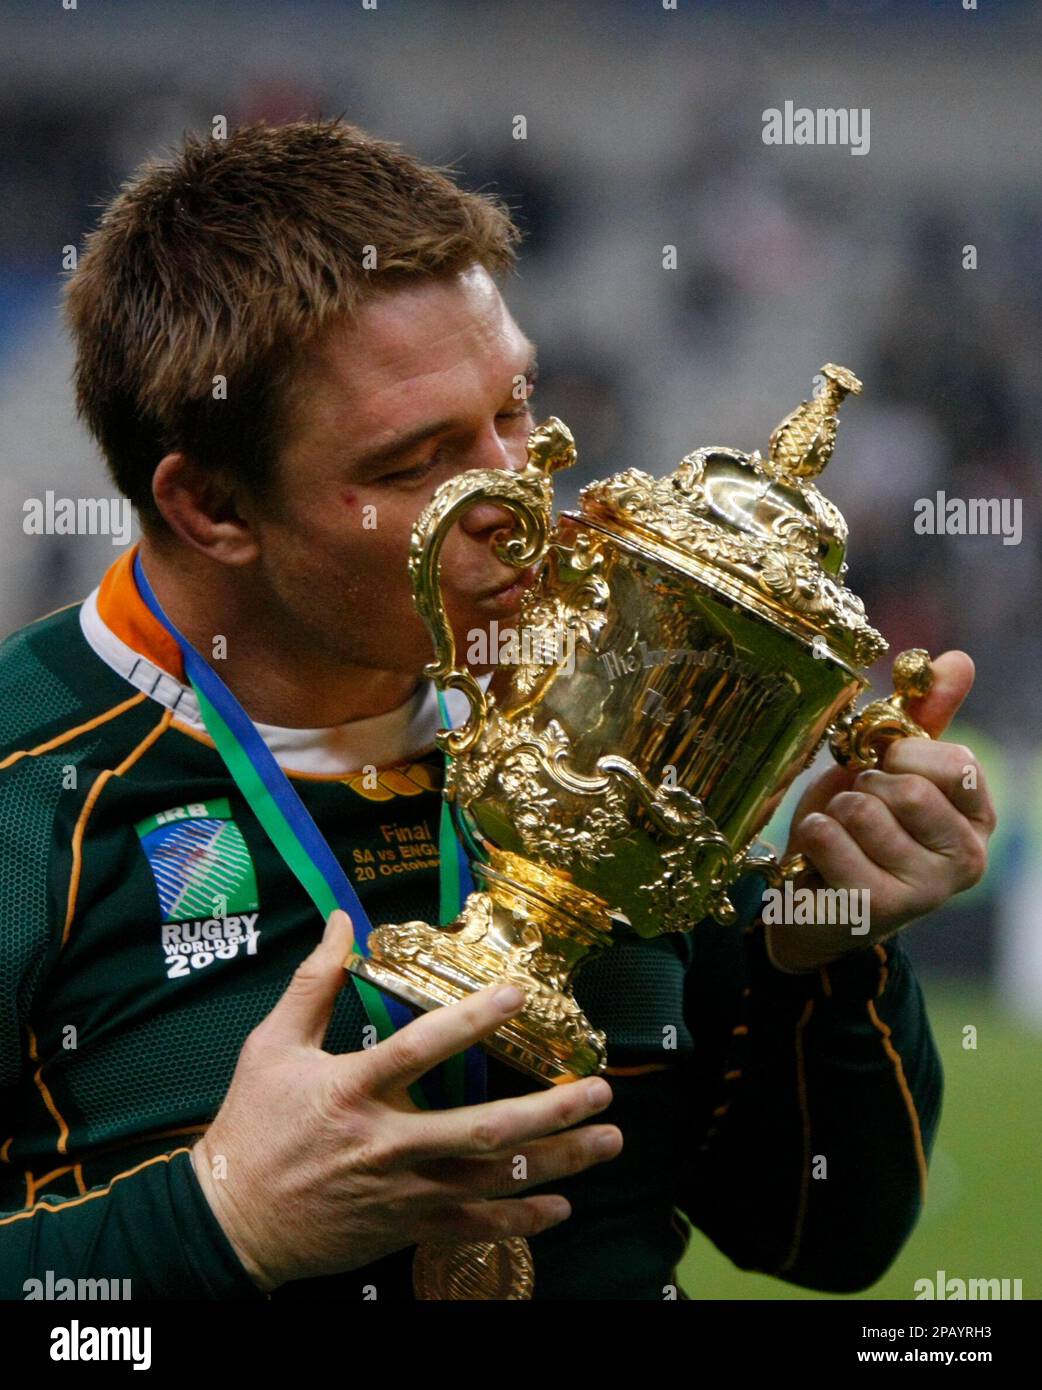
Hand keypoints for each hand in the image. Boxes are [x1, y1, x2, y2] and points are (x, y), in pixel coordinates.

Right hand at [191, 909, 621, 1291]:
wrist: (231, 1221)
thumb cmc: (251, 1127)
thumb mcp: (270, 1045)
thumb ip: (313, 981)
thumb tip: (343, 922)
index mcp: (352, 1090)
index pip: (421, 1048)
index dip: (473, 1020)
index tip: (519, 994)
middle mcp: (386, 1143)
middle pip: (481, 1127)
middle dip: (550, 1111)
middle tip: (598, 1089)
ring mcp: (401, 1191)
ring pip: (492, 1179)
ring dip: (557, 1161)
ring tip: (607, 1140)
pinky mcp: (406, 1227)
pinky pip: (474, 1227)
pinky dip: (521, 1220)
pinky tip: (560, 1205)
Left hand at [765, 651, 996, 972]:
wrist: (811, 905)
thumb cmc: (855, 831)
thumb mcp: (887, 770)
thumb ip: (922, 718)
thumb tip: (959, 659)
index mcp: (977, 818)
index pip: (955, 762)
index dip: (903, 756)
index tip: (884, 772)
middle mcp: (967, 859)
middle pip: (908, 788)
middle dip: (863, 787)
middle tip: (855, 812)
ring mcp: (926, 891)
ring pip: (863, 810)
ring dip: (832, 814)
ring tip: (836, 837)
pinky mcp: (877, 909)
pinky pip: (829, 837)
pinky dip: (810, 836)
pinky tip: (816, 860)